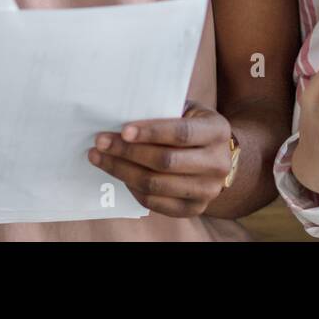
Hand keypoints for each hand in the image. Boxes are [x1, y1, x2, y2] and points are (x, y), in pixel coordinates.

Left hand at [87, 100, 233, 216]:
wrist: (218, 156)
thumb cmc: (194, 125)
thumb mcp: (189, 110)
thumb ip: (165, 110)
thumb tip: (122, 113)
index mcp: (218, 131)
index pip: (182, 134)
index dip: (151, 132)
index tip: (123, 130)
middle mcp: (218, 163)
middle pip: (165, 162)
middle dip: (128, 152)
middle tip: (101, 142)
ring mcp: (207, 190)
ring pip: (155, 184)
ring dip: (121, 170)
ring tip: (100, 157)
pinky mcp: (194, 208)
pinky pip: (154, 202)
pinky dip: (132, 187)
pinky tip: (118, 173)